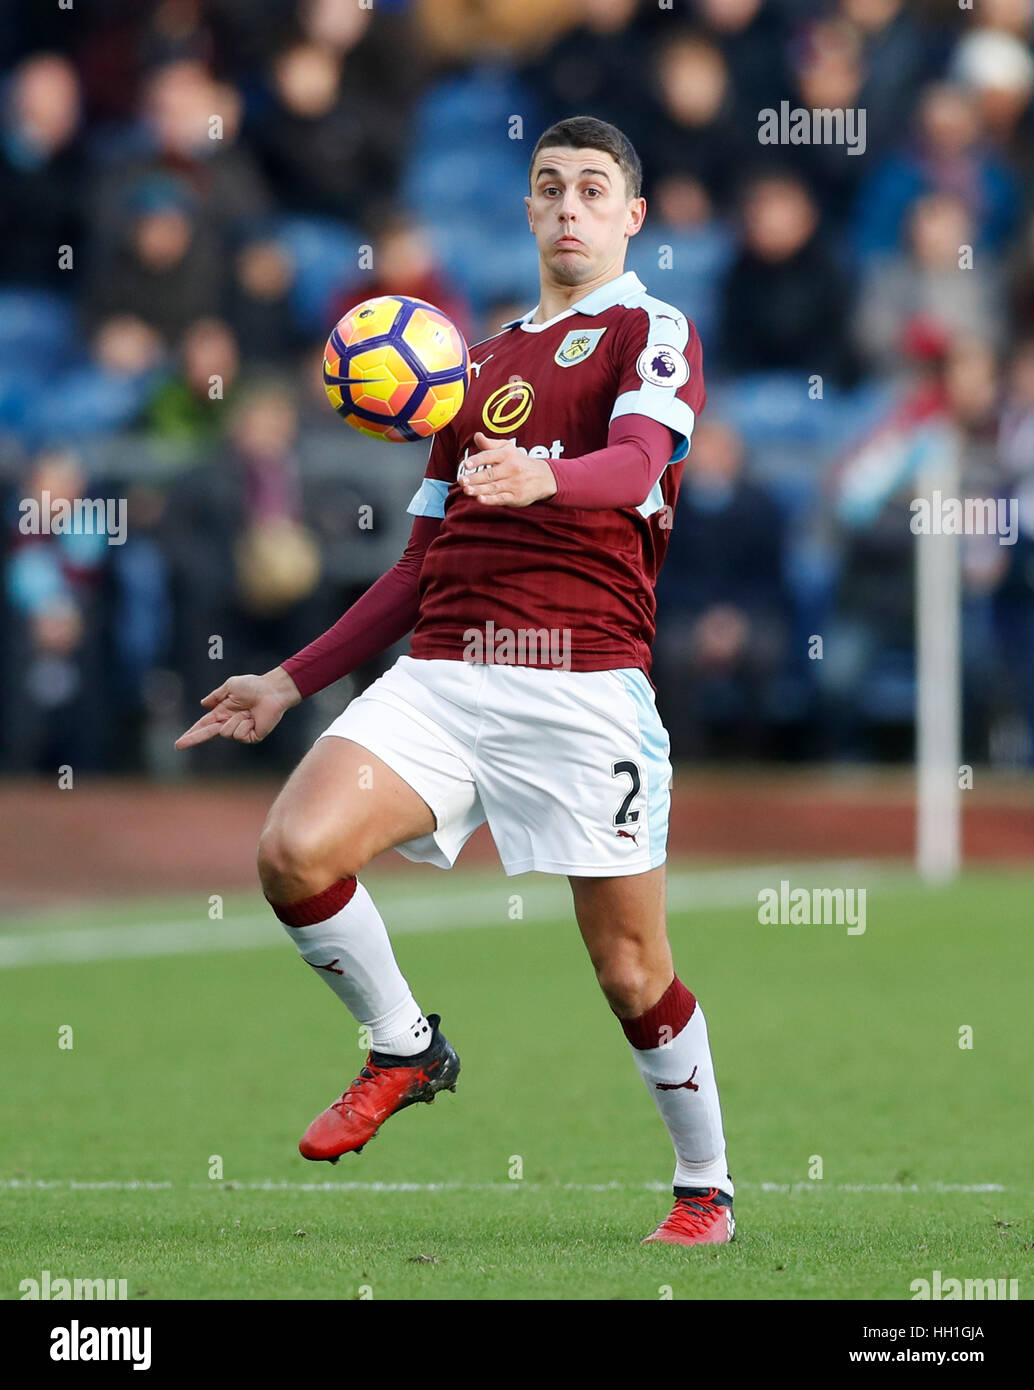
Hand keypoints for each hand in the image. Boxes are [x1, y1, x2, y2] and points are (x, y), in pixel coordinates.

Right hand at [174, 667, 301, 748]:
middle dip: (193, 739)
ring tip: (247, 712)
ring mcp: (240, 731)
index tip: (179, 743)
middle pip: (207, 734)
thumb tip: (203, 704)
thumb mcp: (230, 686)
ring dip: (235, 720)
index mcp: (222, 712)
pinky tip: (252, 719)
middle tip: (177, 745)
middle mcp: (229, 723)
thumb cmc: (253, 686)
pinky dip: (244, 725)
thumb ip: (216, 695)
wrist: (272, 691)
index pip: (204, 725)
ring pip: (225, 733)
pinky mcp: (251, 737)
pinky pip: (239, 735)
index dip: (192, 733)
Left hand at [459, 431, 557, 506]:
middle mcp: (511, 468)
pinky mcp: (516, 497)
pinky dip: (490, 500)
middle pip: (490, 474)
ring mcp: (514, 484)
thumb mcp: (507, 449)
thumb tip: (477, 436)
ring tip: (466, 490)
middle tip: (461, 481)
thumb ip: (490, 444)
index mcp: (507, 455)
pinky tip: (480, 499)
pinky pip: (501, 498)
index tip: (466, 464)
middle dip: (474, 478)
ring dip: (479, 489)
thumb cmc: (519, 461)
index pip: (490, 456)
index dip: (477, 460)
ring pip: (494, 487)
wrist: (544, 477)